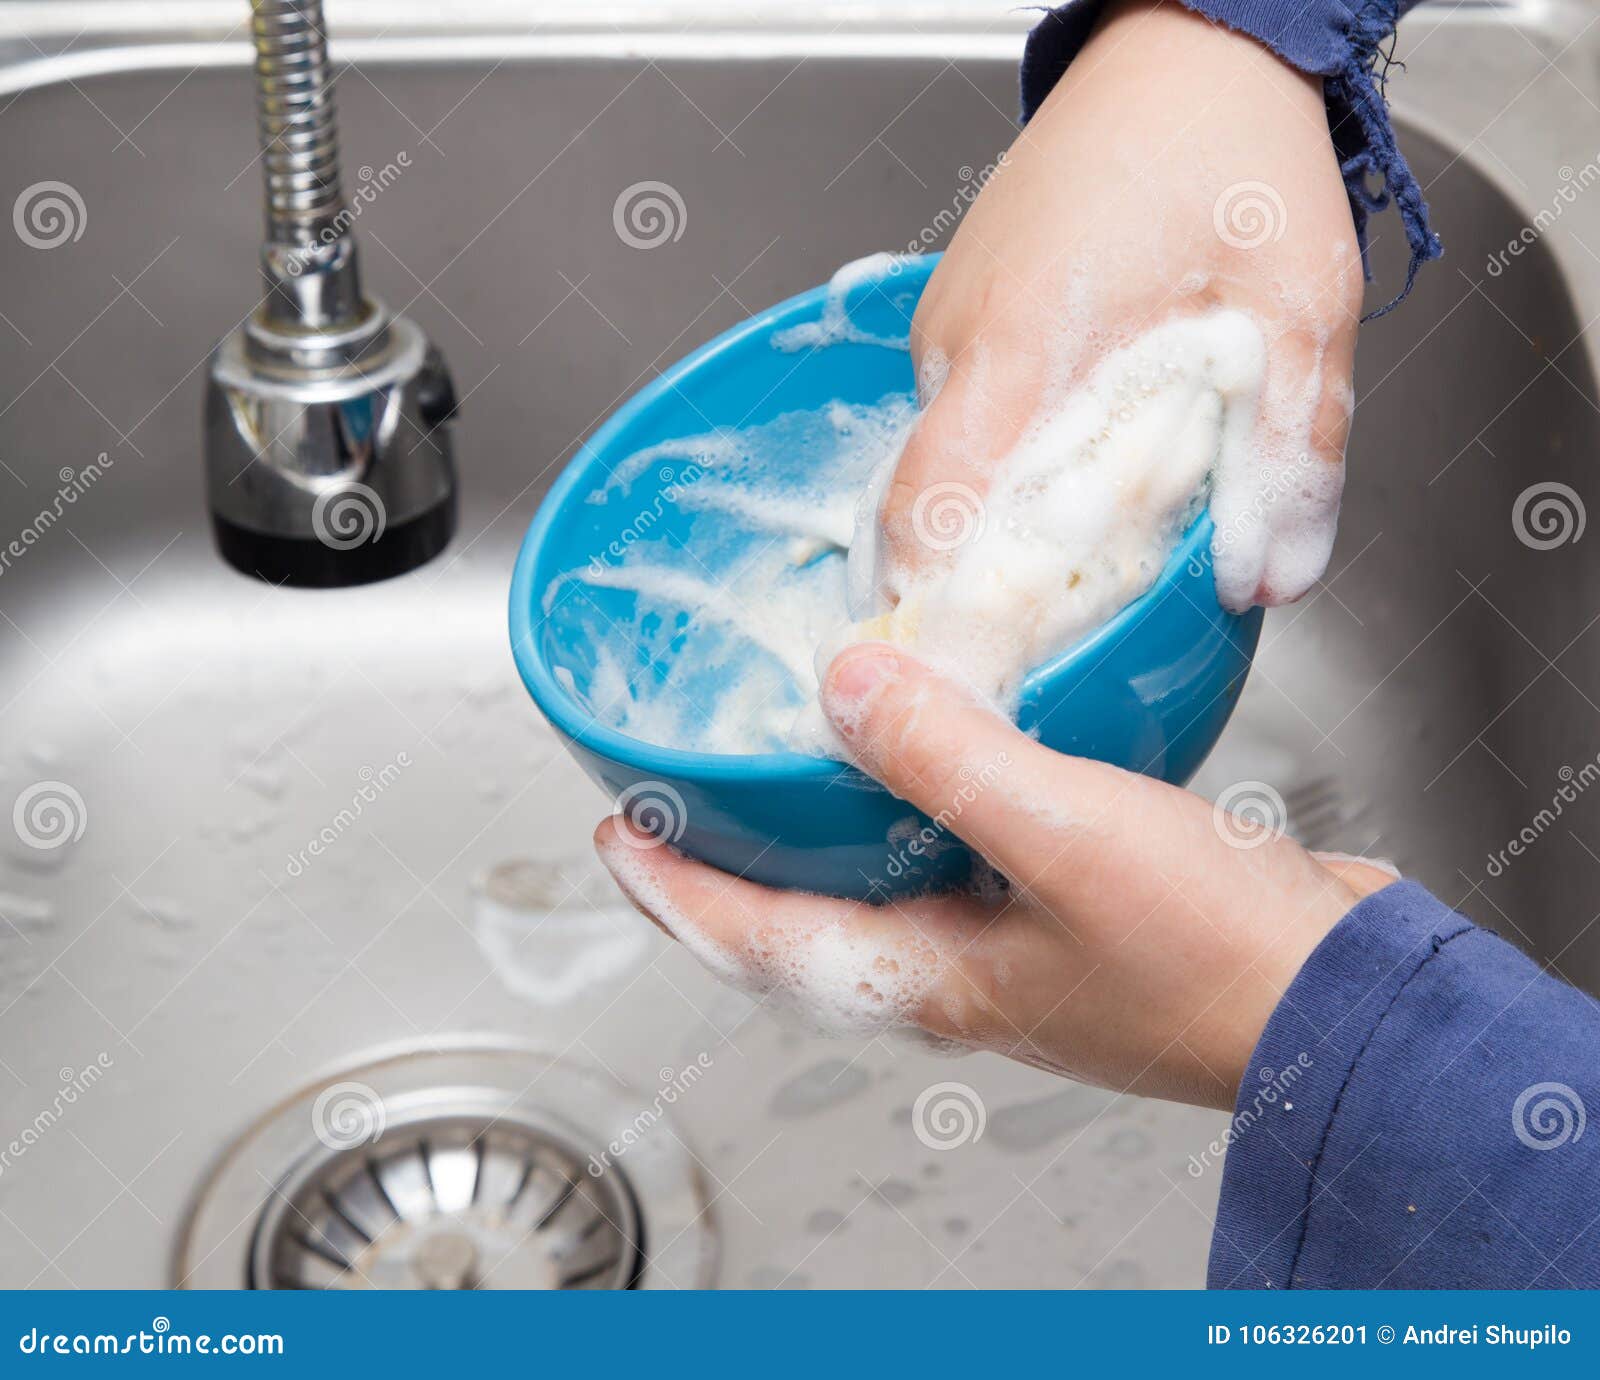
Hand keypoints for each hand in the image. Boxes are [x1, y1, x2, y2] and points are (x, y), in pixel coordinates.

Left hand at [596, 645, 1394, 1111]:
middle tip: (685, 809)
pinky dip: (923, 809)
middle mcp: (959, 975)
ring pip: (882, 890)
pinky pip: (960, 860)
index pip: (758, 940)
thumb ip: (944, 758)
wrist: (1346, 1004)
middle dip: (732, 869)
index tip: (618, 837)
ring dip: (823, 837)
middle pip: (804, 924)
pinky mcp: (1071, 919)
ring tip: (789, 776)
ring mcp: (1015, 953)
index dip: (676, 891)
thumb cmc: (1218, 955)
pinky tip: (944, 758)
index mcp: (932, 977)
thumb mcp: (1063, 831)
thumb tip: (840, 691)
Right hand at [879, 0, 1362, 610]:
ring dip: (1002, 509)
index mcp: (1027, 344)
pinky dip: (1007, 454)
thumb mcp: (1300, 302)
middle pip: (933, 499)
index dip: (931, 598)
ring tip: (1084, 520)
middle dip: (978, 573)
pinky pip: (965, 413)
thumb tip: (1273, 573)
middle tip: (1048, 615)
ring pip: (949, 459)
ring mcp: (951, 320)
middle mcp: (964, 338)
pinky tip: (1077, 446)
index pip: (931, 506)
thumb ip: (1295, 447)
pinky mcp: (964, 307)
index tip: (954, 662)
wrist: (1186, 46)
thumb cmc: (1232, 151)